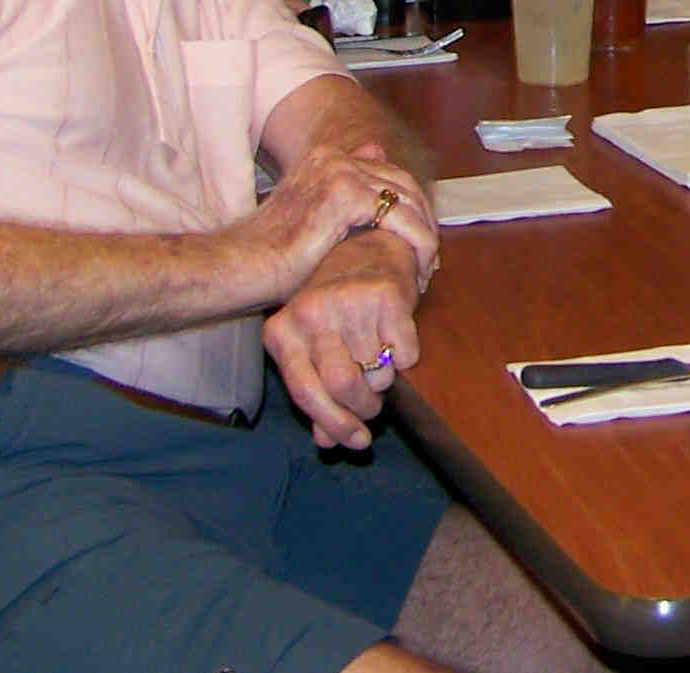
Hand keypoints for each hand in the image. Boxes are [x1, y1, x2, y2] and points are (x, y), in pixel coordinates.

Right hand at [238, 142, 437, 302]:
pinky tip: (417, 270)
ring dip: (424, 237)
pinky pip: (401, 218)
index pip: (389, 176)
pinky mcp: (345, 194)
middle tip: (430, 259)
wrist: (240, 267)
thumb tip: (376, 159)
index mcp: (327, 159)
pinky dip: (417, 244)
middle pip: (404, 185)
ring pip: (408, 201)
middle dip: (423, 223)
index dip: (411, 211)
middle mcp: (334, 157)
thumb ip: (344, 199)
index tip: (419, 244)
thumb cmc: (270, 255)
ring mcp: (340, 172)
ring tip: (426, 269)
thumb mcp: (313, 220)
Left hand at [263, 230, 423, 448]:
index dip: (334, 424)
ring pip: (377, 374)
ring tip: (381, 363)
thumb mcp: (312, 347)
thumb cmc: (335, 306)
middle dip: (364, 408)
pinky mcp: (386, 296)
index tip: (356, 441)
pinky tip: (398, 340)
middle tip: (373, 408)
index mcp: (282, 331)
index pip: (305, 393)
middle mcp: (310, 314)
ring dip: (385, 381)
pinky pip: (406, 355)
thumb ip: (316, 393)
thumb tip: (328, 442)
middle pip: (342, 386)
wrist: (366, 247)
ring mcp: (347, 303)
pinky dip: (407, 358)